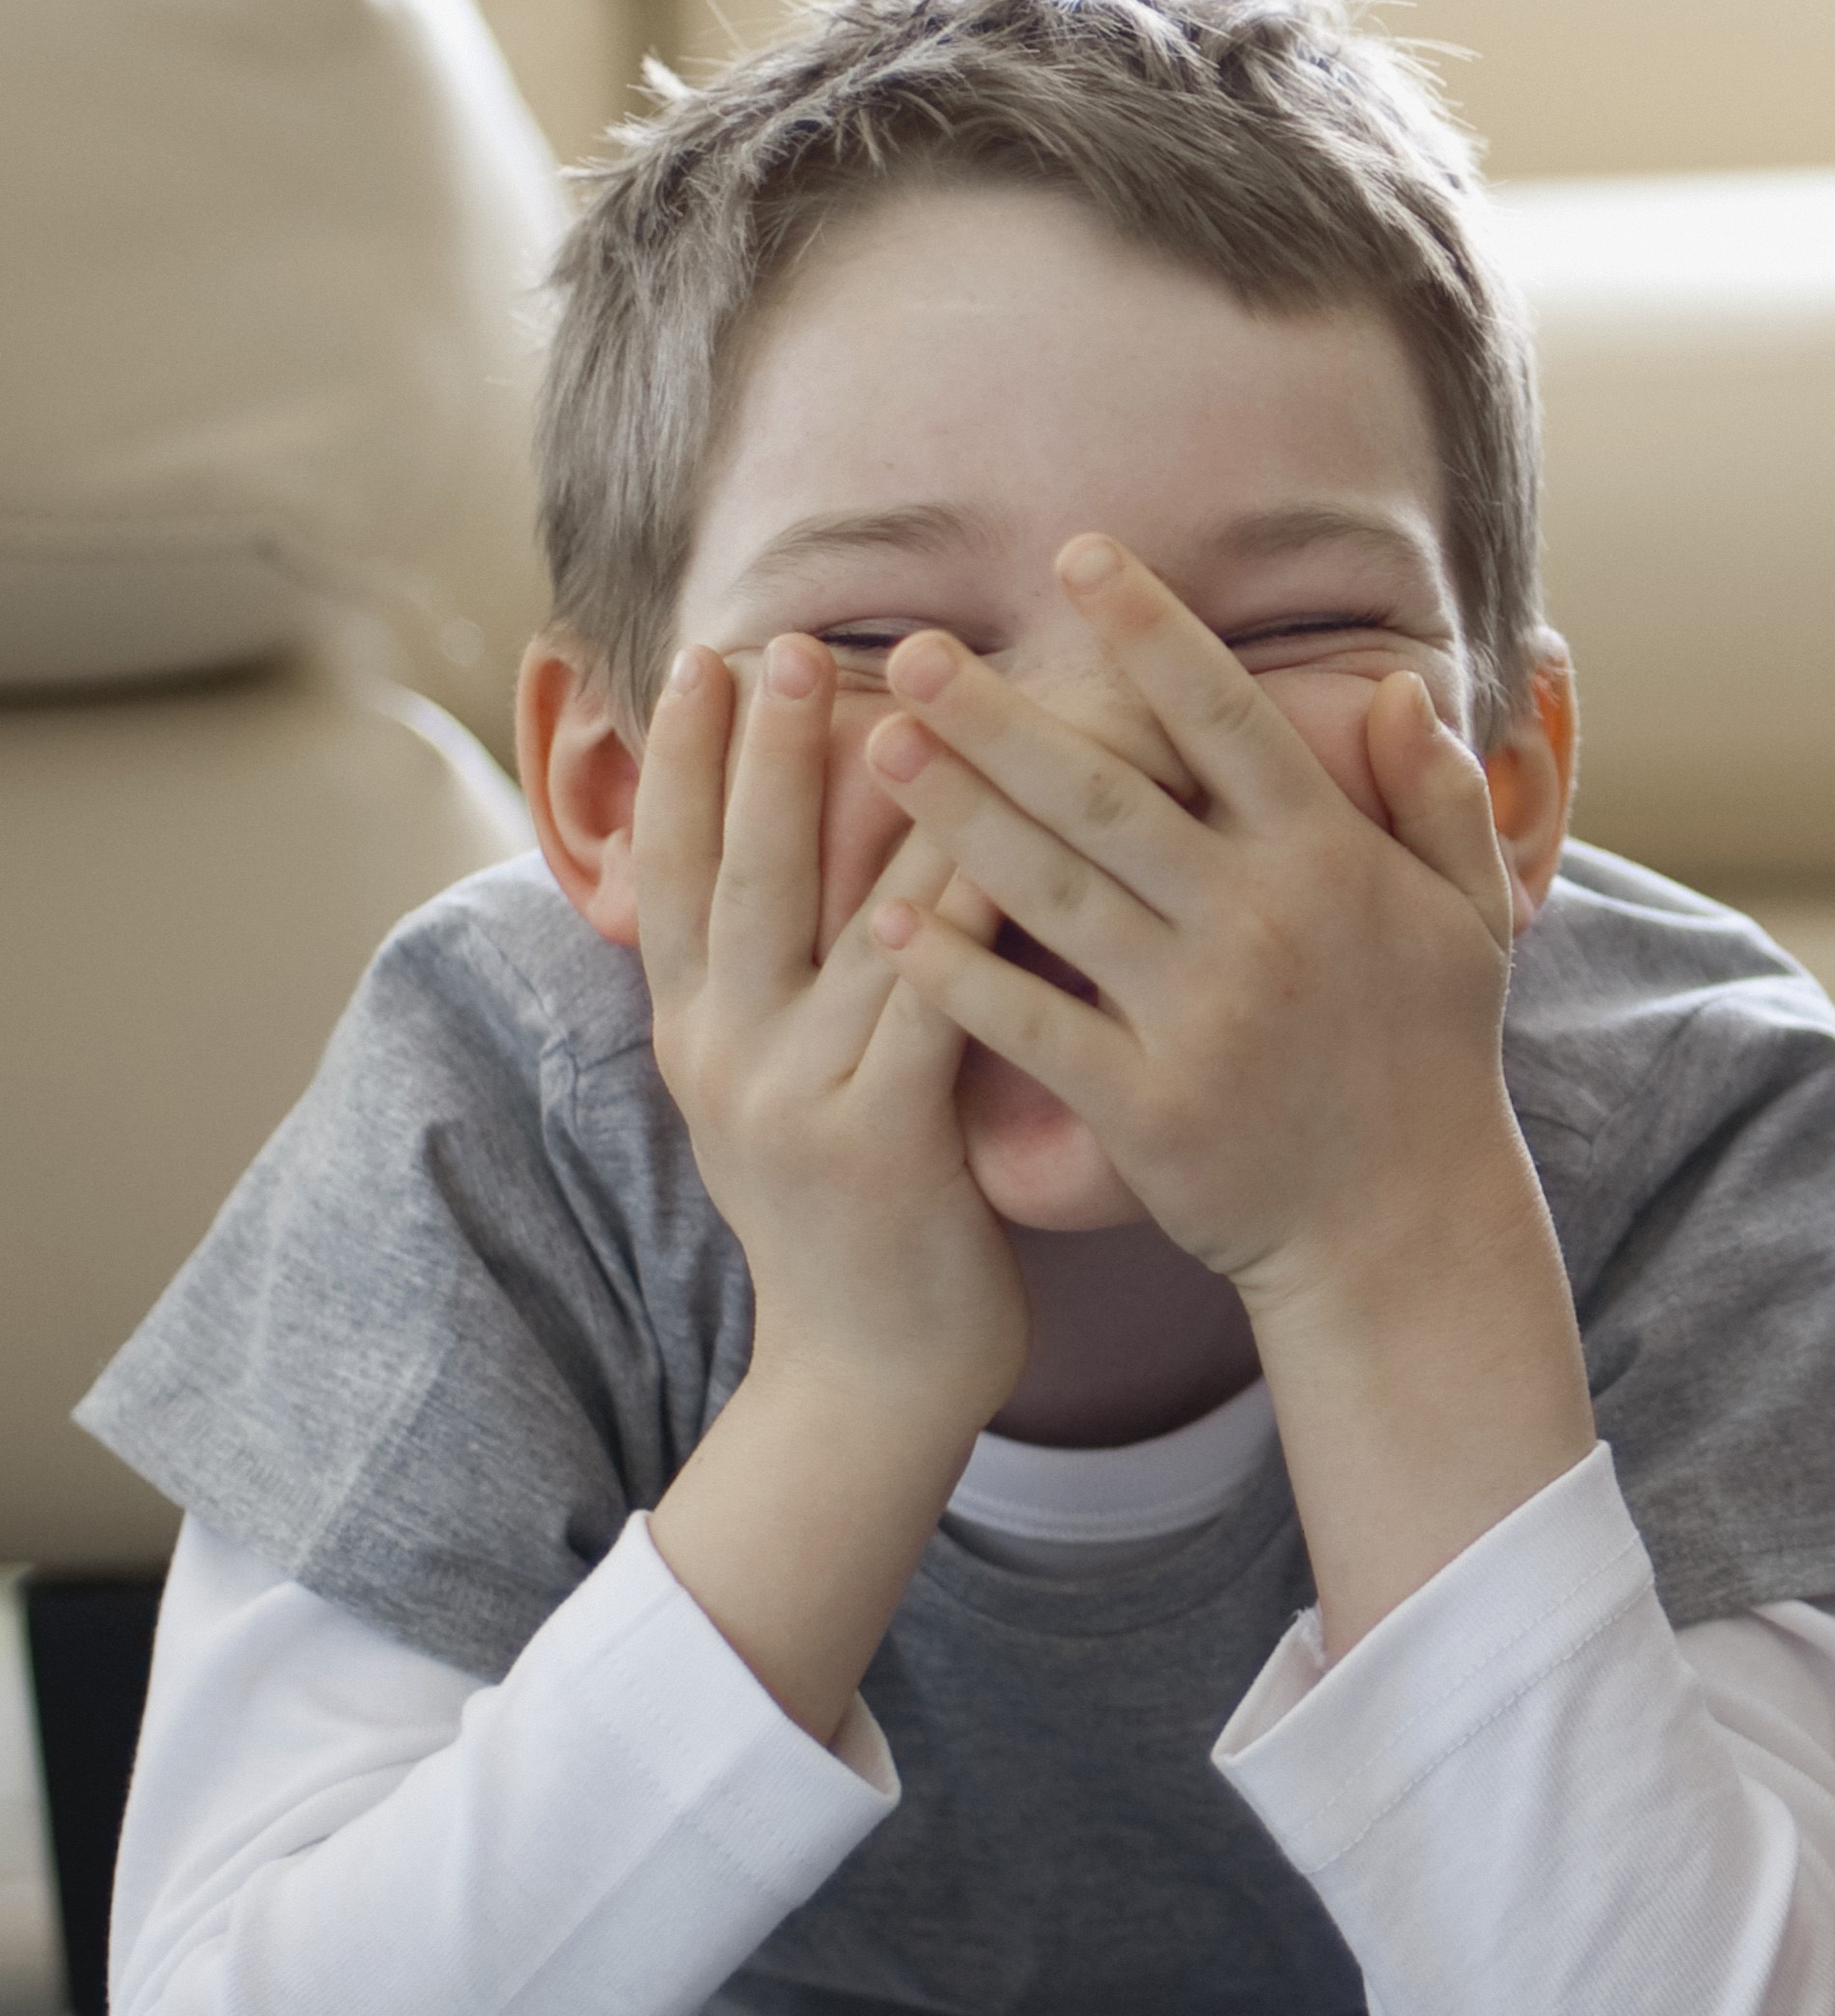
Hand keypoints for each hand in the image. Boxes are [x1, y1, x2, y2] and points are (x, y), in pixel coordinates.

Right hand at [633, 634, 1028, 1435]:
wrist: (870, 1380)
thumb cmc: (865, 1220)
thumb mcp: (791, 1089)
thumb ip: (795, 987)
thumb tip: (825, 862)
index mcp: (696, 1036)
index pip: (672, 871)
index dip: (678, 762)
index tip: (699, 656)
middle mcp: (725, 1053)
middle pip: (734, 871)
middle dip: (752, 749)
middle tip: (775, 636)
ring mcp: (793, 1096)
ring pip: (832, 917)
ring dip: (865, 804)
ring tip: (893, 700)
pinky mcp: (877, 1138)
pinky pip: (924, 999)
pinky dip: (950, 919)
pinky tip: (982, 841)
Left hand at [861, 534, 1592, 1645]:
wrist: (1402, 1226)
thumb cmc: (1430, 1057)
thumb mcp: (1467, 916)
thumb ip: (1436, 797)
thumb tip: (1393, 690)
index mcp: (1331, 860)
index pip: (1227, 718)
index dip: (1152, 634)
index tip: (1078, 557)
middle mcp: (1260, 922)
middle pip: (1109, 794)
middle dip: (1003, 717)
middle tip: (909, 650)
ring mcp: (1199, 1014)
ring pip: (1054, 893)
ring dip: (955, 816)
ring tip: (875, 748)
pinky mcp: (1145, 1103)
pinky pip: (1032, 1024)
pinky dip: (958, 973)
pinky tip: (886, 918)